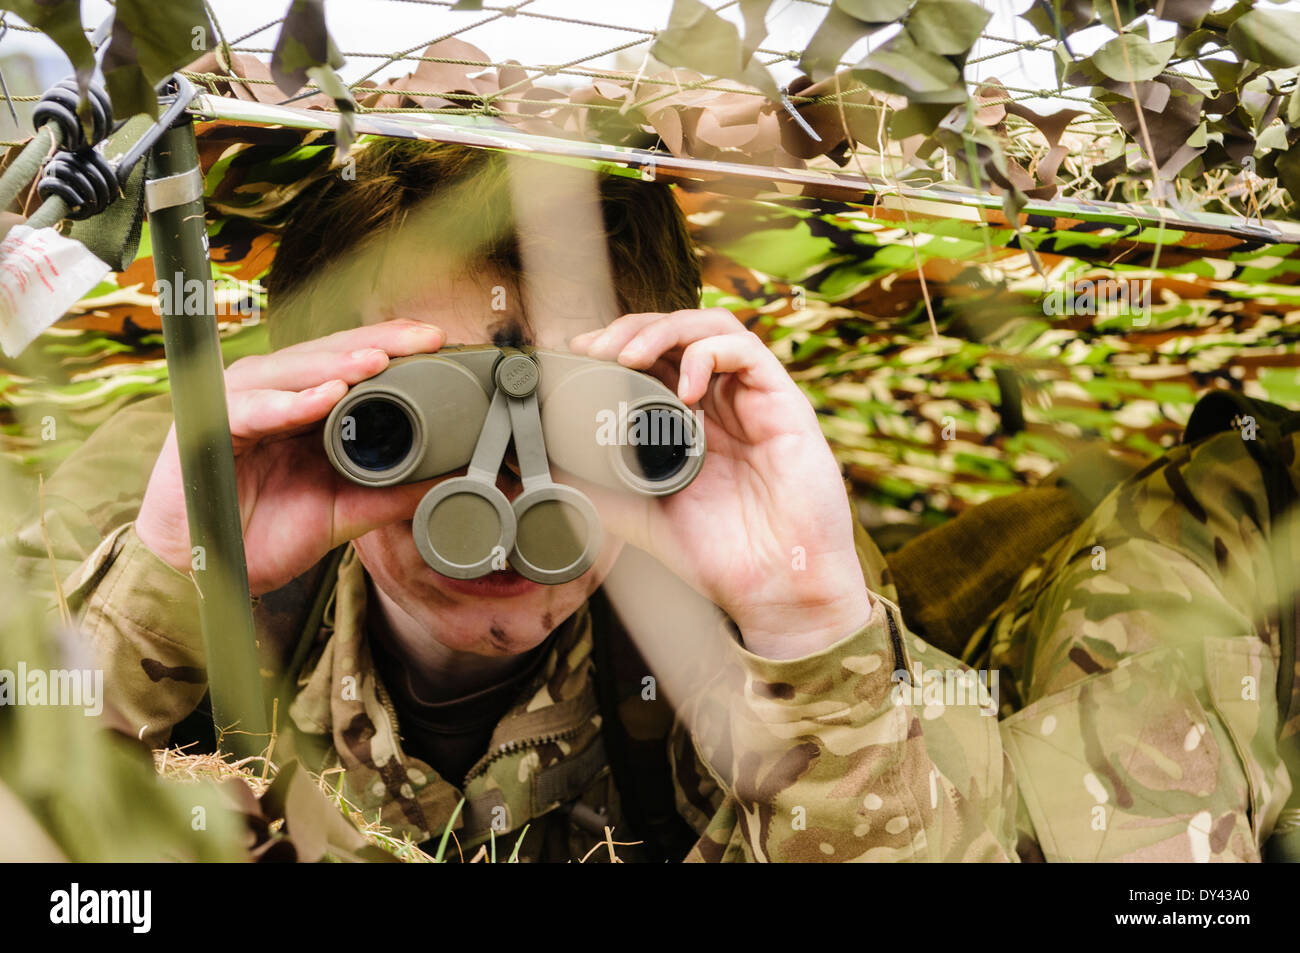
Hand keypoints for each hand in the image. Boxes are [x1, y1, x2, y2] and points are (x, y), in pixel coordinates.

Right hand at [135, 319, 445, 595]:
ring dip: (338, 365)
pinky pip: (253, 410)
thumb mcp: (345, 509)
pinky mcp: (208, 426)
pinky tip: (324, 400)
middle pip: (331, 355)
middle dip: (380, 344)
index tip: (440, 343)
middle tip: (426, 339)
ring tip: (379, 362)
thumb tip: (455, 479)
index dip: (395, 348)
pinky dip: (289, 405)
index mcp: (307, 403)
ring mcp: (240, 403)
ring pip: (294, 373)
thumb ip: (395, 491)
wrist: (208, 569)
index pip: (354, 361)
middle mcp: (275, 393)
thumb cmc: (266, 530)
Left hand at [569, 308, 873, 659]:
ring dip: (664, 330)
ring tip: (628, 356)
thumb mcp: (642, 516)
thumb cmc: (722, 557)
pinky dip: (708, 355)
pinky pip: (749, 352)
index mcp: (690, 423)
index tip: (576, 355)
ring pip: (712, 327)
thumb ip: (600, 488)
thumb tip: (548, 466)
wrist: (775, 591)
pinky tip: (684, 388)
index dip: (614, 345)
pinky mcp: (785, 405)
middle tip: (594, 349)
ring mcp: (753, 402)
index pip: (653, 359)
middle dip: (630, 329)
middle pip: (678, 332)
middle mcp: (721, 404)